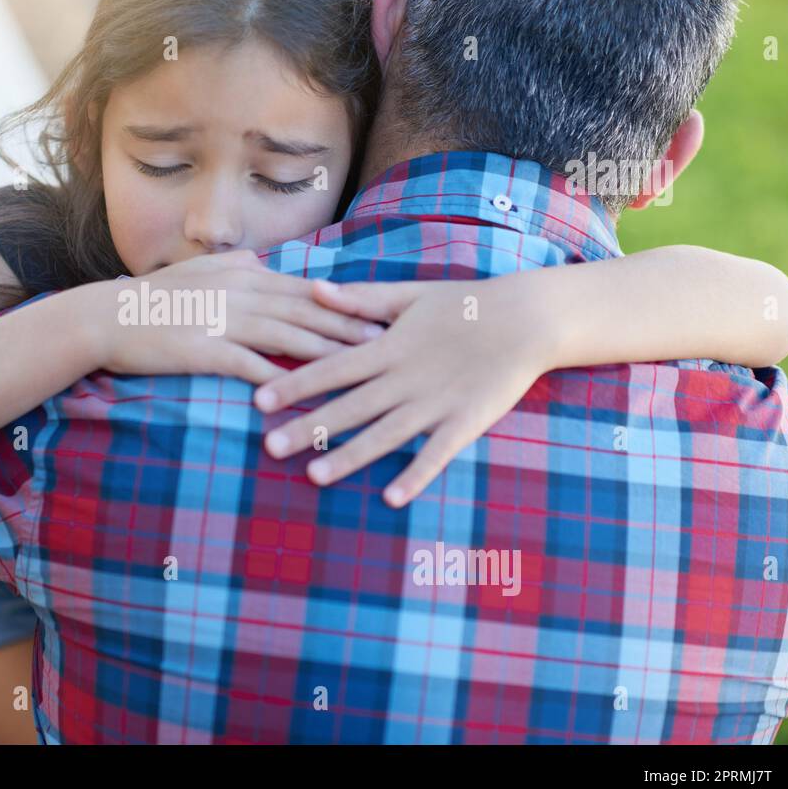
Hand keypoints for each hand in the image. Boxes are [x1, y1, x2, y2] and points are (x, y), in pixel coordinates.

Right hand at [86, 250, 385, 385]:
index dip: (345, 301)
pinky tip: (305, 396)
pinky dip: (280, 381)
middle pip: (306, 310)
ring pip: (287, 336)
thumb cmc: (155, 298)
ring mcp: (223, 321)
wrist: (106, 318)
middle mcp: (239, 292)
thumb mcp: (200, 270)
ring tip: (362, 367)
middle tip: (390, 341)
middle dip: (351, 326)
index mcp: (243, 275)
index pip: (305, 288)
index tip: (381, 312)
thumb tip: (265, 263)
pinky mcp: (205, 350)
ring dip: (328, 352)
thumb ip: (237, 266)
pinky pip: (251, 367)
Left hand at [252, 277, 555, 505]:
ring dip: (350, 458)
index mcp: (389, 347)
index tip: (260, 401)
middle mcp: (406, 378)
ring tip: (314, 478)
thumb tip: (316, 289)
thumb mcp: (409, 296)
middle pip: (349, 407)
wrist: (527, 318)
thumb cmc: (463, 304)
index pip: (331, 368)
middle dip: (309, 428)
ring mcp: (436, 403)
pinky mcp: (466, 422)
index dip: (295, 385)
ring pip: (384, 435)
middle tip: (269, 448)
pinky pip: (437, 454)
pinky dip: (416, 475)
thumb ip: (362, 299)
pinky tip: (391, 499)